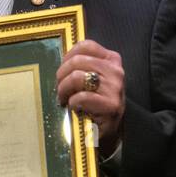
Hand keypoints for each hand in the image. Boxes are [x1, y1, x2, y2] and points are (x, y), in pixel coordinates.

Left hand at [56, 38, 124, 155]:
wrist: (108, 130)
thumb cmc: (95, 103)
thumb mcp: (92, 79)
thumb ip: (82, 66)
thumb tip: (62, 58)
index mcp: (111, 60)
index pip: (86, 46)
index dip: (68, 56)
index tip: (62, 70)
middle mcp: (116, 71)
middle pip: (77, 61)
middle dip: (61, 75)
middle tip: (59, 89)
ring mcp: (115, 88)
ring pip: (77, 77)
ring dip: (64, 89)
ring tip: (64, 99)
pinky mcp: (111, 105)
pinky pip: (81, 97)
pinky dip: (72, 103)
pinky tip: (74, 108)